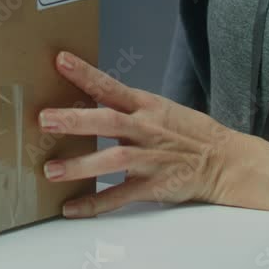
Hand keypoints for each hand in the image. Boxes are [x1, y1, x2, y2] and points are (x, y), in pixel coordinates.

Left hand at [38, 51, 234, 217]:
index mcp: (148, 106)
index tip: (61, 61)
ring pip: (112, 160)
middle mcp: (147, 129)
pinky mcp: (154, 185)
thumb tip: (92, 104)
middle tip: (45, 119)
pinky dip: (96, 203)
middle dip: (75, 120)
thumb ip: (129, 109)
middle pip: (108, 122)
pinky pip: (121, 196)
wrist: (223, 159)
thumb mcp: (162, 110)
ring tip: (52, 170)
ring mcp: (150, 158)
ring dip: (80, 165)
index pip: (111, 86)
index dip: (86, 73)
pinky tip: (72, 208)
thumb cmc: (190, 133)